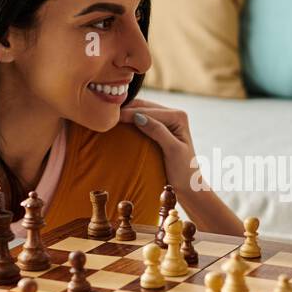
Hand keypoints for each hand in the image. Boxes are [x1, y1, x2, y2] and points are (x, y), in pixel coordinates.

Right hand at [118, 98, 242, 234]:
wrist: (189, 186)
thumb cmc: (184, 172)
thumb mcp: (172, 151)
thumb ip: (158, 131)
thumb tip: (138, 116)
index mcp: (178, 116)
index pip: (148, 110)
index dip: (128, 112)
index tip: (109, 116)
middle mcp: (173, 114)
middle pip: (143, 106)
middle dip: (124, 109)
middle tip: (102, 112)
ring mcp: (166, 120)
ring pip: (140, 110)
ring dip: (124, 113)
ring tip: (105, 116)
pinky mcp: (160, 129)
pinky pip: (141, 120)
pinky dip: (128, 120)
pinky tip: (115, 124)